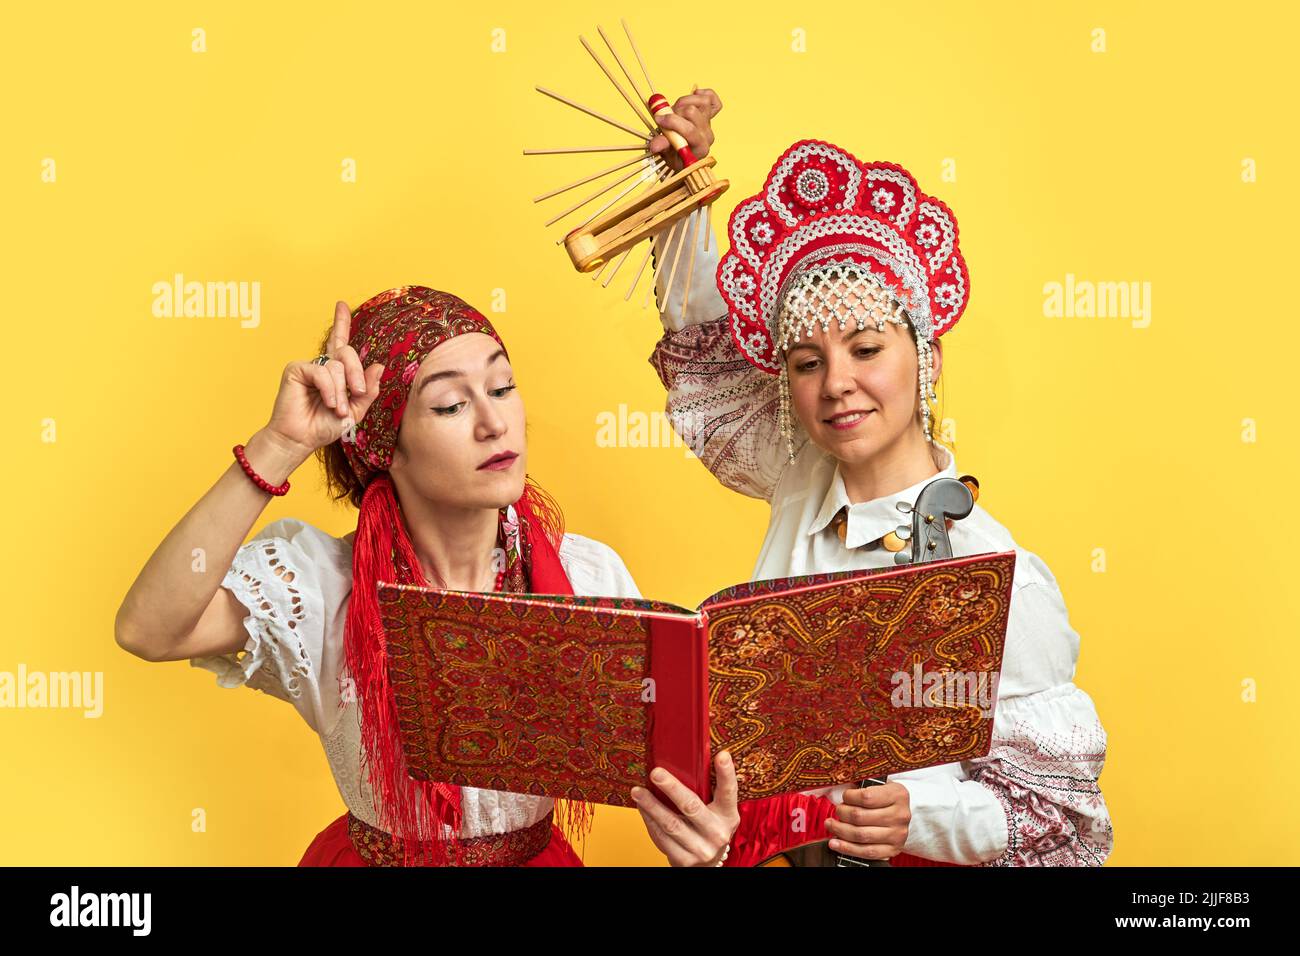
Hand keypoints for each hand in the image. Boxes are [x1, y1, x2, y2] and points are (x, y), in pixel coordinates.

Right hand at [264, 301, 385, 456]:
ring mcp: (309, 366)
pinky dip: (329, 389)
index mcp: (336, 372)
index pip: (340, 342)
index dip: (341, 323)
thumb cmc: (325, 426)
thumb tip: (379, 366)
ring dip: (342, 391)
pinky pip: (322, 371)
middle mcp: (322, 365)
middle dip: (357, 375)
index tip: (341, 305)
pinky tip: (328, 403)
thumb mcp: (355, 411)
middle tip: (358, 394)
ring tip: (337, 409)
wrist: (302, 439)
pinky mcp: (296, 369)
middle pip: (348, 353)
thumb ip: (368, 391)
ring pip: (337, 366)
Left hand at [631, 751, 738, 865]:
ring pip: (671, 824)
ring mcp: (701, 848)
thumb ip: (708, 792)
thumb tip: (683, 762)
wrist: (707, 864)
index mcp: (727, 816)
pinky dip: (649, 821)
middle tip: (656, 773)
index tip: (722, 755)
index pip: (729, 792)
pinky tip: (642, 808)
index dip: (726, 774)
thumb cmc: (709, 828)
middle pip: (692, 807)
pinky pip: (661, 837)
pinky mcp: (684, 860)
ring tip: (637, 792)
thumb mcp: (717, 812)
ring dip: (651, 806)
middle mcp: (717, 833)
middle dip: (672, 788)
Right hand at [646, 87, 721, 172]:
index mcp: (700, 148)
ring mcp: (709, 124)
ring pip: (702, 102)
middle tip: (666, 116)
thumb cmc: (673, 153)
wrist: (681, 151)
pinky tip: (693, 95)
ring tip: (675, 110)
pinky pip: (712, 98)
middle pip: (692, 112)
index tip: (658, 120)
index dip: (672, 122)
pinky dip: (702, 94)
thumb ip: (662, 146)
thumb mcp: (666, 154)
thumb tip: (654, 145)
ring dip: (684, 102)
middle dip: (675, 112)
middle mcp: (707, 135)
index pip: (689, 130)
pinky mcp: (710, 113)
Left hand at [824, 782, 910, 861]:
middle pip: (860, 817)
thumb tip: (838, 785)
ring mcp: (897, 834)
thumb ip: (862, 785)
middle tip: (837, 811)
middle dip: (842, 813)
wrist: (901, 814)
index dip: (849, 797)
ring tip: (830, 825)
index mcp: (898, 795)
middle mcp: (900, 815)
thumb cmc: (885, 798)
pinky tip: (835, 843)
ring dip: (840, 830)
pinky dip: (847, 848)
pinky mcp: (893, 849)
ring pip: (861, 835)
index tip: (844, 797)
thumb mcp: (879, 785)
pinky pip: (866, 852)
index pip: (866, 797)